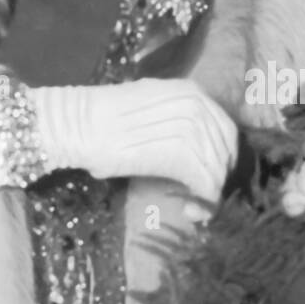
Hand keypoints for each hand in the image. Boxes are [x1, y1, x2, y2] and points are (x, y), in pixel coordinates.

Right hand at [31, 77, 237, 201]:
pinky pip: (207, 184)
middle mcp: (196, 103)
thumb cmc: (103, 119)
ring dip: (211, 194)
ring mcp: (189, 126)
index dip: (223, 156)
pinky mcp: (178, 153)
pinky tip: (191, 212)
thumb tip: (196, 148)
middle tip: (203, 196)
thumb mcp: (148, 109)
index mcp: (191, 91)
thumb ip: (176, 120)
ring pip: (218, 168)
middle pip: (226, 148)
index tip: (211, 176)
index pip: (224, 128)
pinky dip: (205, 203)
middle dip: (220, 176)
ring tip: (193, 208)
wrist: (78, 125)